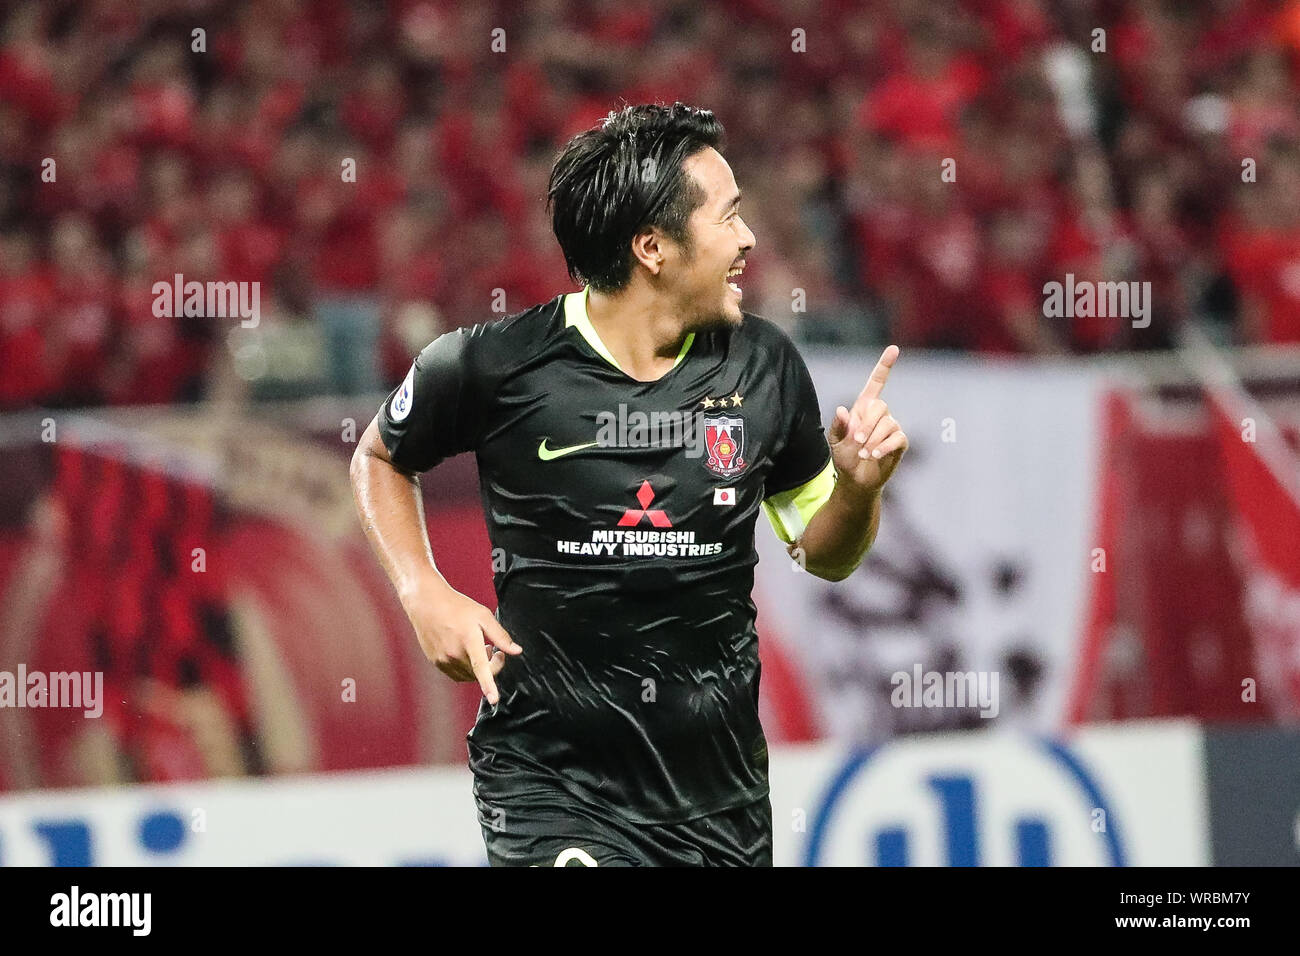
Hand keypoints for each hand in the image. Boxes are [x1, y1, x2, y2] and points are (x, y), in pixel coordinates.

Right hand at [402, 579, 521, 705]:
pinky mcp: (435, 662)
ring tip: (478, 648)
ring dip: (477, 668)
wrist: (427, 603)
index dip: (489, 685)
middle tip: (492, 648)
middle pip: (478, 673)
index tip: (494, 700)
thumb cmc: (458, 607)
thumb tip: (517, 651)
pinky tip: (464, 652)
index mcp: (468, 640)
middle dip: (491, 665)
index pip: (481, 668)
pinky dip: (465, 668)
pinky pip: (455, 674)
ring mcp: (442, 659)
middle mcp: (453, 653)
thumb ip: (501, 636)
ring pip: (467, 676)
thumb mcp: (483, 616)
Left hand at [827, 344, 907, 495]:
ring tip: (863, 453)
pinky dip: (884, 447)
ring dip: (873, 440)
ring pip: (888, 424)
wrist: (856, 480)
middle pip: (880, 406)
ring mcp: (891, 427)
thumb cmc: (845, 457)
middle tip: (857, 442)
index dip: (884, 366)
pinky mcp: (900, 442)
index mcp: (863, 408)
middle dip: (867, 424)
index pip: (876, 383)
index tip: (894, 349)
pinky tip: (874, 456)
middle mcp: (880, 415)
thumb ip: (838, 426)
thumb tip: (843, 410)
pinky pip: (897, 438)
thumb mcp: (835, 442)